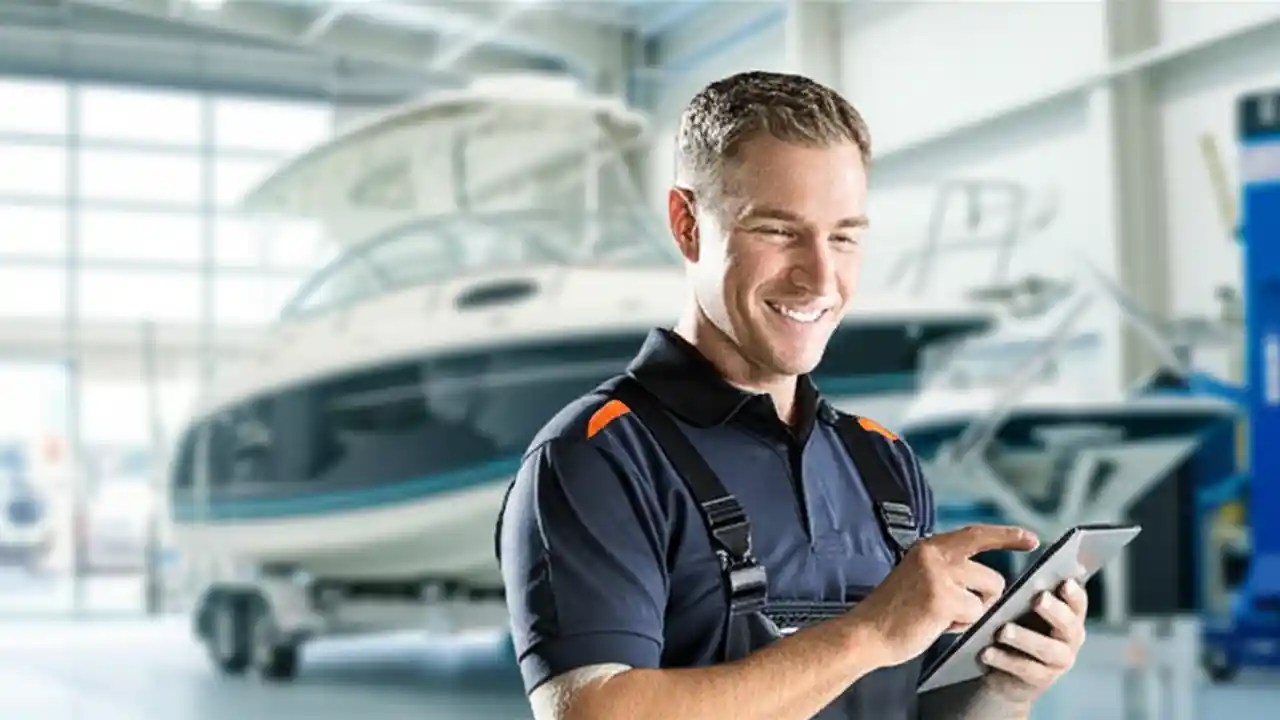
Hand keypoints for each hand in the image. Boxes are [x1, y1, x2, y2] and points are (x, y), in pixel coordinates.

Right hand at [847, 524, 1038, 666]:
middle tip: (960, 611)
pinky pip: (974, 615)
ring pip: (986, 597)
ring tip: (940, 617)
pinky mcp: (942, 599)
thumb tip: (987, 582)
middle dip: (984, 600)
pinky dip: (961, 626)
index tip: (1030, 538)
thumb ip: (950, 571)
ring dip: (972, 613)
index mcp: (929, 547)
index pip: (977, 535)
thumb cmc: (895, 612)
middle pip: (992, 576)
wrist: (867, 632)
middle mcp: (935, 555)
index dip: (1006, 536)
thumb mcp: (921, 577)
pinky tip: (936, 625)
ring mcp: (939, 575)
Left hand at [979, 577, 1088, 706]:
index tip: (1065, 582)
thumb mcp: (1024, 611)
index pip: (1078, 604)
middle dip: (1054, 611)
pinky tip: (987, 652)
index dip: (1074, 594)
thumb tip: (1023, 579)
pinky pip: (1025, 669)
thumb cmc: (1019, 629)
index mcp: (1070, 617)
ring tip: (1004, 630)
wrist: (1007, 674)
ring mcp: (1057, 663)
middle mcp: (1070, 640)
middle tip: (1038, 599)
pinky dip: (1005, 660)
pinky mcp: (1040, 681)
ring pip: (1047, 649)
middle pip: (1068, 626)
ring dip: (1025, 638)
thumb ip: (1027, 596)